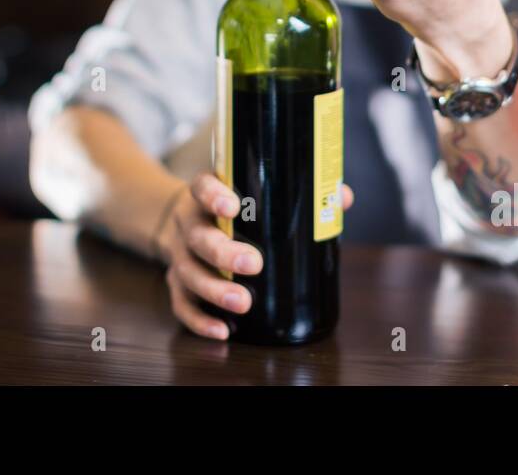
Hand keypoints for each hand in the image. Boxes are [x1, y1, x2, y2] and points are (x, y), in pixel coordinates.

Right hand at [158, 171, 353, 339]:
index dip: (213, 195)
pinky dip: (199, 320)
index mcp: (204, 197)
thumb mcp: (251, 192)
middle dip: (224, 252)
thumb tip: (341, 197)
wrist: (183, 223)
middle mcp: (189, 225)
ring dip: (215, 290)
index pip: (201, 187)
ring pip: (188, 273)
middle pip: (199, 237)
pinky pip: (182, 304)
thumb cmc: (230, 207)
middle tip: (254, 264)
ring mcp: (180, 255)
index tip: (231, 205)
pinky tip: (223, 330)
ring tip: (242, 303)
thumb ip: (298, 193)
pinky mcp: (176, 283)